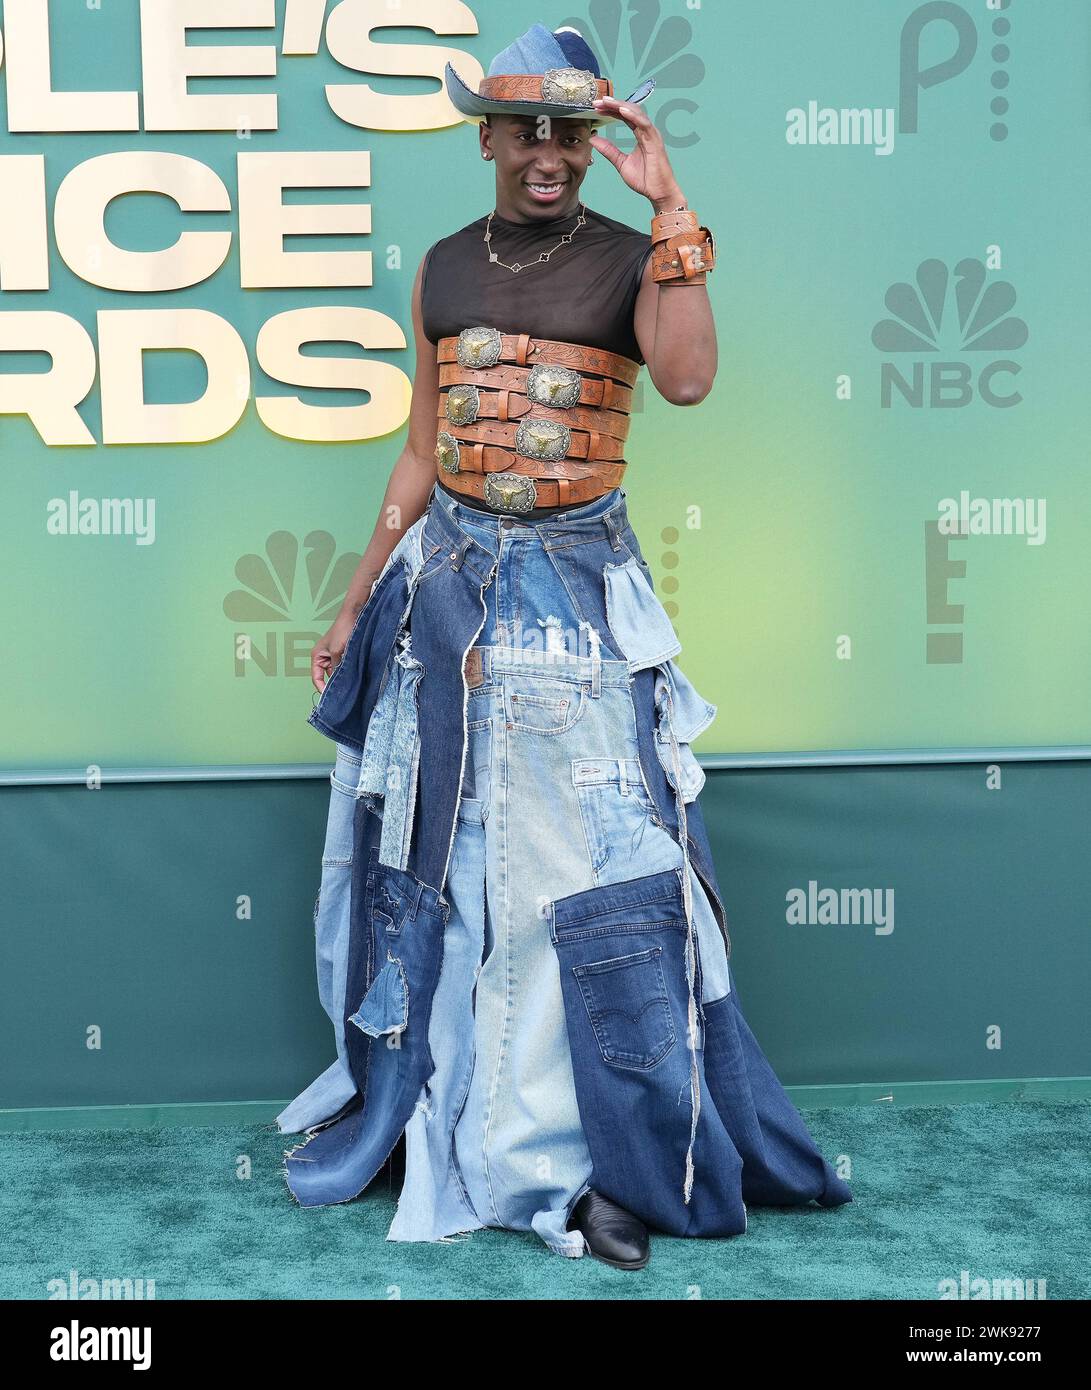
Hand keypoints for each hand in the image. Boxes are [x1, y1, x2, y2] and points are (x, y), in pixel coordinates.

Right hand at [311, 609, 358, 694]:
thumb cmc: (342, 630)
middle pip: (326, 676)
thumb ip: (336, 667)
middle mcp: (323, 657)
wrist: (354, 617)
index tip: (329, 697)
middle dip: (333, 683)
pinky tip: (354, 675)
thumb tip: (338, 682)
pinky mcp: (343, 655)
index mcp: (317, 656)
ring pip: (336, 672)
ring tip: (349, 683)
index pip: (316, 677)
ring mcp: (333, 656)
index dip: (321, 688)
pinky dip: (347, 671)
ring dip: (342, 676)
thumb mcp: (337, 651)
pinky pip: (343, 667)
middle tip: (342, 693)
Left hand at [589, 96, 684, 210]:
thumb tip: (594, 140)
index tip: (597, 107)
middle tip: (597, 101)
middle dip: (613, 104)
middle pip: (629, 110)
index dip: (611, 110)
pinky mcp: (655, 140)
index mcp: (640, 134)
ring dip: (620, 105)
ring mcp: (651, 134)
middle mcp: (646, 131)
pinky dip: (633, 115)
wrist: (658, 192)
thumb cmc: (645, 179)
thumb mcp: (621, 163)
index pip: (624, 116)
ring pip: (636, 113)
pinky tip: (621, 110)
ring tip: (606, 102)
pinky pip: (644, 123)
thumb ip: (609, 150)